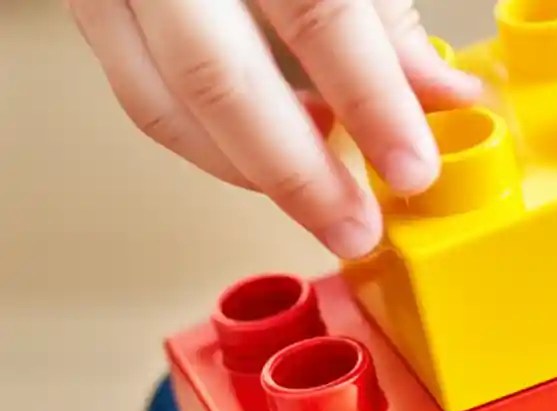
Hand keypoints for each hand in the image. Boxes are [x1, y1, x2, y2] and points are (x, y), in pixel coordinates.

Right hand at [66, 0, 483, 258]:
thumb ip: (385, 16)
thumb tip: (447, 96)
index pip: (320, 15)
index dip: (372, 100)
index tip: (413, 167)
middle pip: (222, 80)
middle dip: (299, 174)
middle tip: (356, 227)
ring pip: (169, 107)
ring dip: (252, 172)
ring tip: (325, 198)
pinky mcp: (92, 8)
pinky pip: (145, 99)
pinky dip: (212, 145)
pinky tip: (271, 156)